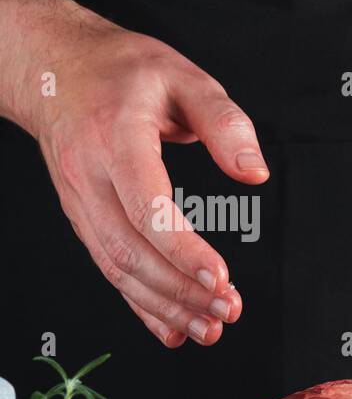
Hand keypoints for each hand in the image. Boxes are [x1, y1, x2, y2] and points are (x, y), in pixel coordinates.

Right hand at [10, 0, 267, 346]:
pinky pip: (111, 270)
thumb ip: (225, 121)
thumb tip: (254, 171)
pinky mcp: (84, 218)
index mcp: (114, 138)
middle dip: (182, 290)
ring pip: (119, 269)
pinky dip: (142, 306)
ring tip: (210, 329)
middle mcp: (89, 178)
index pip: (146, 206)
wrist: (51, 68)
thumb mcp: (182, 75)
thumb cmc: (120, 71)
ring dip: (166, 306)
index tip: (220, 276)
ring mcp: (81, 202)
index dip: (182, 248)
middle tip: (228, 310)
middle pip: (131, 250)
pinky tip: (172, 330)